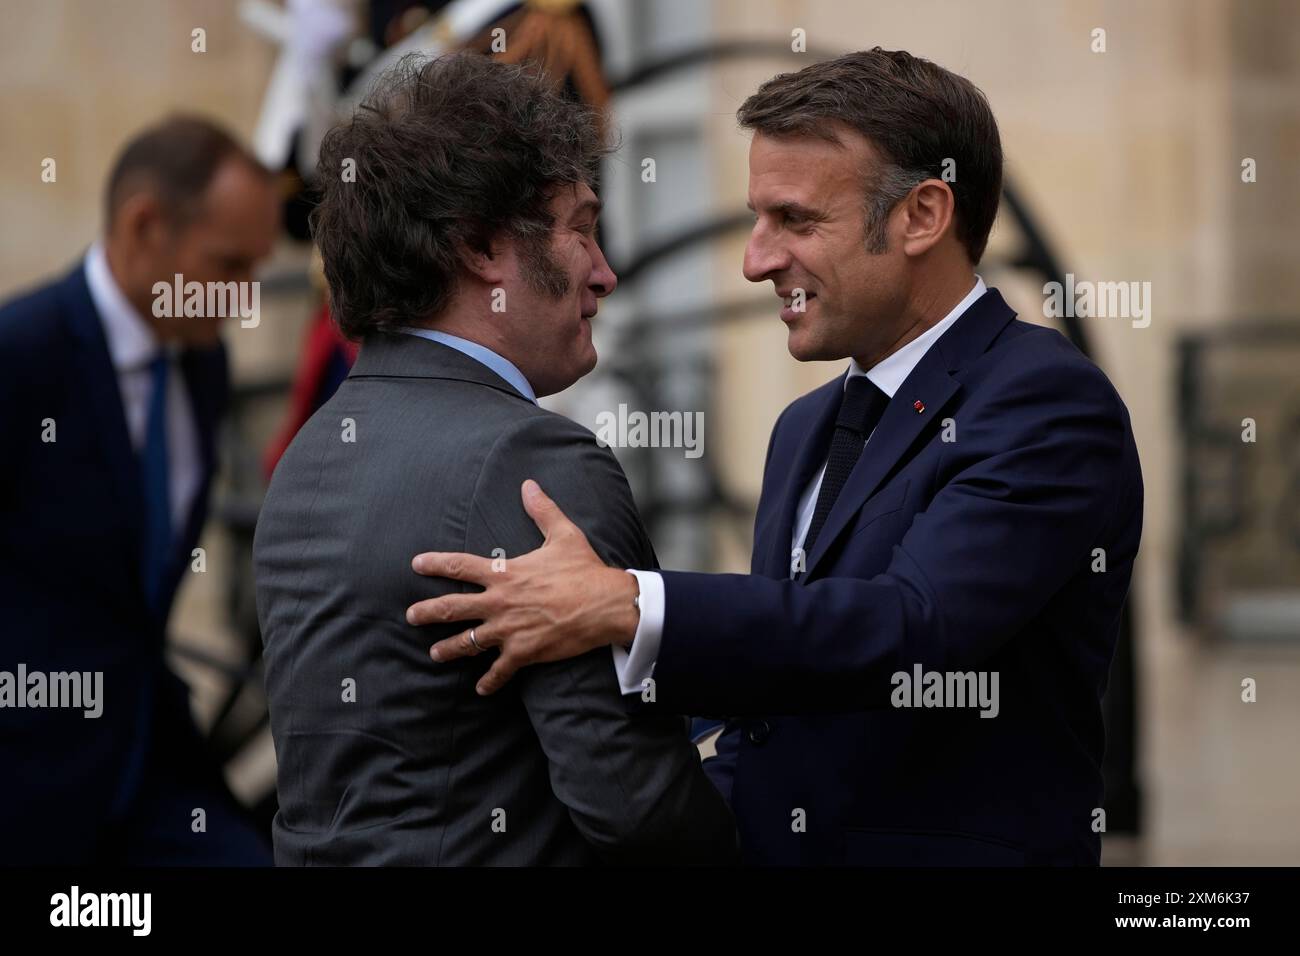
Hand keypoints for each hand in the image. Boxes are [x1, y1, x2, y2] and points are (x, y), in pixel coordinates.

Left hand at [406, 479, 639, 694]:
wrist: (605, 604)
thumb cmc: (585, 569)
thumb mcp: (563, 534)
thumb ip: (542, 510)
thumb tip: (529, 485)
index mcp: (505, 573)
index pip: (459, 566)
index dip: (435, 564)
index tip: (416, 564)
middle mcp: (499, 602)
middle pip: (451, 608)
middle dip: (427, 612)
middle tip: (410, 616)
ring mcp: (509, 629)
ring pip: (467, 642)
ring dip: (448, 649)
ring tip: (434, 654)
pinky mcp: (524, 652)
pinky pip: (500, 670)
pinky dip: (489, 681)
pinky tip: (481, 689)